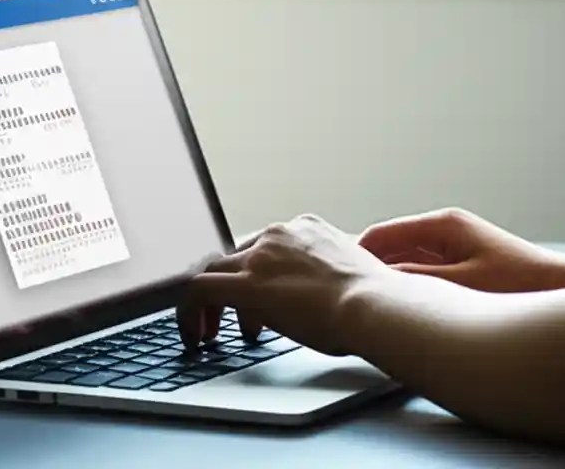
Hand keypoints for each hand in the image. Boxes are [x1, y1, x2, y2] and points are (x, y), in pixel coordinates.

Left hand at [176, 214, 388, 355]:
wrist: (373, 307)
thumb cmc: (374, 301)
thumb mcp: (351, 276)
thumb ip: (330, 277)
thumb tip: (328, 298)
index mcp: (307, 228)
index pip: (266, 247)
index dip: (259, 275)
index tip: (263, 301)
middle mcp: (280, 234)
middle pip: (238, 257)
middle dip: (234, 289)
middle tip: (234, 321)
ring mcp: (261, 256)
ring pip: (214, 271)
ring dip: (209, 303)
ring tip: (210, 332)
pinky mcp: (245, 283)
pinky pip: (200, 290)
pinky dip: (190, 312)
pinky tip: (195, 335)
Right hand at [357, 208, 564, 292]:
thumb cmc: (519, 287)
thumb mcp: (458, 288)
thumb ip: (412, 280)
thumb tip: (373, 279)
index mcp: (442, 225)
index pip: (379, 235)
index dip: (351, 259)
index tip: (333, 283)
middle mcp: (446, 229)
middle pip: (389, 247)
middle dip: (367, 271)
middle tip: (345, 298)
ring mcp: (455, 245)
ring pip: (405, 261)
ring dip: (389, 281)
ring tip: (371, 307)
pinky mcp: (464, 262)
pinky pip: (423, 272)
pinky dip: (410, 287)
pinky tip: (406, 311)